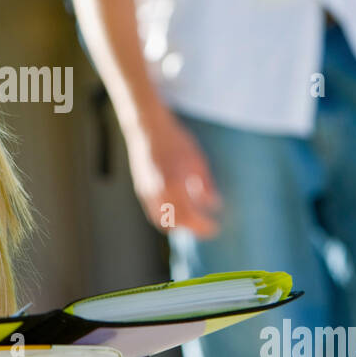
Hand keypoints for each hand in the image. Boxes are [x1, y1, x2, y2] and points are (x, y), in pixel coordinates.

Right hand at [123, 106, 222, 238]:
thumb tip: (214, 204)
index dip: (203, 226)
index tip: (215, 228)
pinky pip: (154, 213)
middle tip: (205, 227)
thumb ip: (205, 186)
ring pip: (162, 221)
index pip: (190, 217)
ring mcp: (146, 193)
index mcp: (174, 185)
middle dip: (192, 228)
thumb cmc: (175, 140)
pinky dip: (167, 217)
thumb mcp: (197, 161)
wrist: (147, 128)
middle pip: (175, 223)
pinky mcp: (140, 190)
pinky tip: (179, 210)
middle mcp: (158, 192)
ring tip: (192, 220)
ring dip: (178, 225)